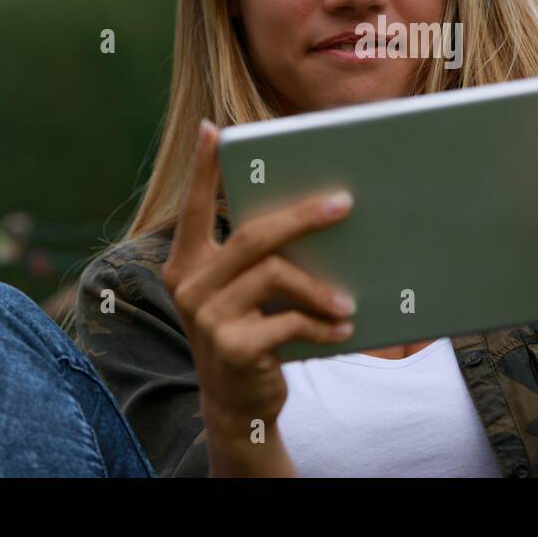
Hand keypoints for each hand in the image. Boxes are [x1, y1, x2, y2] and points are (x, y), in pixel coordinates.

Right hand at [161, 119, 357, 458]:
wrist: (239, 408)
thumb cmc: (252, 334)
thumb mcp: (245, 294)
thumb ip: (260, 260)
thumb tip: (318, 212)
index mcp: (188, 263)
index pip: (193, 207)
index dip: (203, 168)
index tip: (212, 129)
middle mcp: (189, 285)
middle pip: (252, 236)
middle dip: (302, 216)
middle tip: (343, 204)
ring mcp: (206, 317)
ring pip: (274, 276)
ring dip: (319, 288)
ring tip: (348, 301)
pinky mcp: (231, 348)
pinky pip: (286, 323)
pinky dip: (320, 326)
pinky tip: (342, 331)